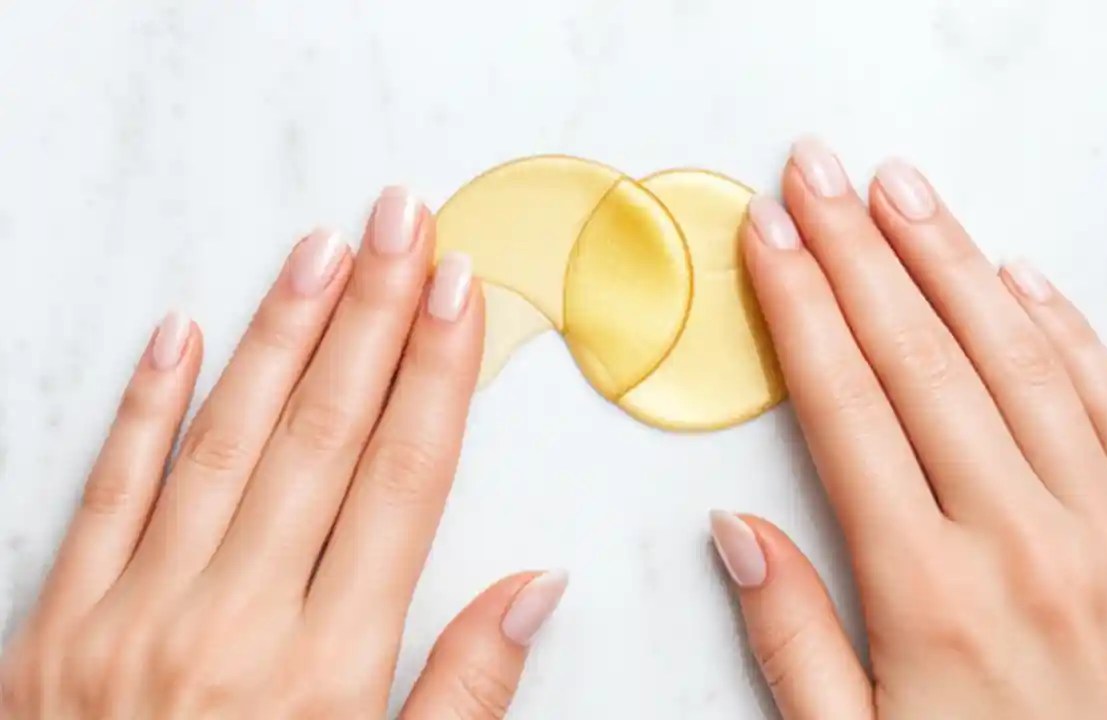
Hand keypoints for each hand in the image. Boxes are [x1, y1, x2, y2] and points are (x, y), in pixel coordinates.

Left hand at [0, 188, 565, 718]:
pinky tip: (181, 335)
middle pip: (323, 436)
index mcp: (326, 670)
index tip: (460, 293)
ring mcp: (133, 615)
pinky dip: (143, 409)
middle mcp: (233, 622)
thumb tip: (535, 588)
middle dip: (371, 317)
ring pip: (221, 442)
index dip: (437, 375)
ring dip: (279, 337)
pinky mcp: (54, 623)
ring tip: (321, 249)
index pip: (403, 482)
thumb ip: (462, 695)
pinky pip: (104, 494)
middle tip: (403, 224)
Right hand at [713, 139, 1106, 718]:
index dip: (800, 307)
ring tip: (903, 193)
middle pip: (922, 358)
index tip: (771, 235)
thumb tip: (737, 531)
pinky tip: (1021, 280)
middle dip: (860, 251)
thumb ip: (793, 640)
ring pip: (1020, 358)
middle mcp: (1024, 542)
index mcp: (930, 595)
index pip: (846, 408)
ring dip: (953, 263)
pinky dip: (1068, 331)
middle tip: (819, 172)